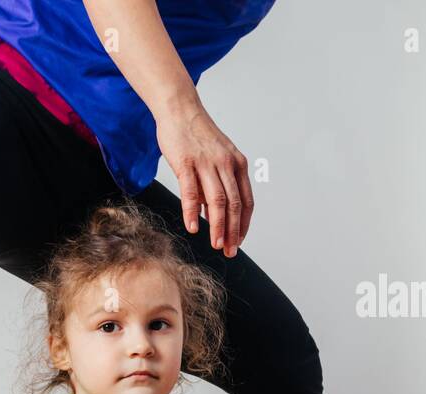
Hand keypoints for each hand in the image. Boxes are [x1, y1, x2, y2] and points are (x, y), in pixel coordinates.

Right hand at [156, 103, 252, 257]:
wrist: (180, 109)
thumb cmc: (195, 136)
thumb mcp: (215, 158)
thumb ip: (218, 184)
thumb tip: (215, 213)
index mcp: (237, 164)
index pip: (246, 200)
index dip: (244, 224)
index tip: (239, 241)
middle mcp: (226, 164)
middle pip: (234, 204)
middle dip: (234, 231)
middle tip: (230, 251)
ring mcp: (206, 163)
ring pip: (218, 201)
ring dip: (218, 227)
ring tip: (216, 245)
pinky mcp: (186, 163)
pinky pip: (192, 192)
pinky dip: (193, 212)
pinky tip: (193, 227)